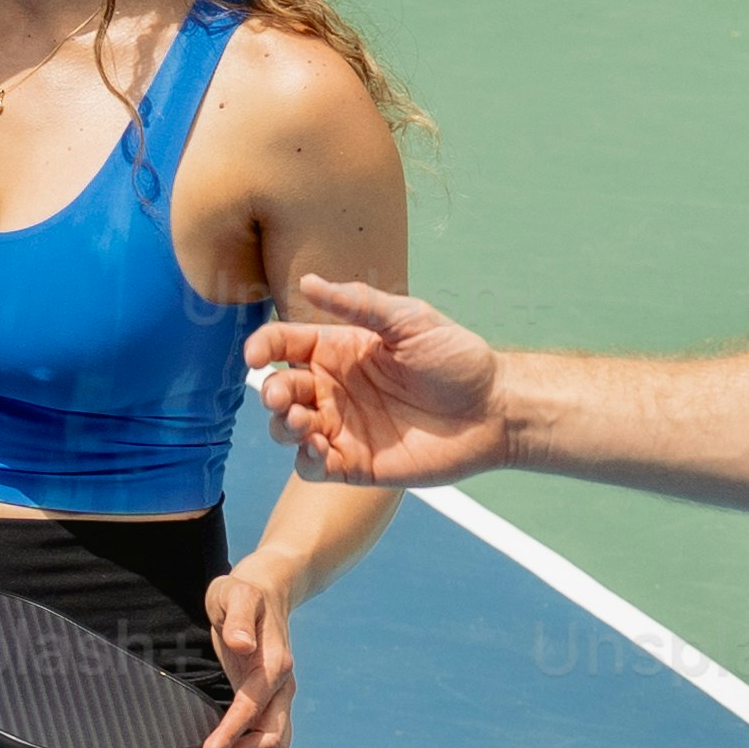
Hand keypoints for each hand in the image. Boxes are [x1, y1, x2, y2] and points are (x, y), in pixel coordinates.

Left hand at [196, 555, 301, 747]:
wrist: (268, 589)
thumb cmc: (244, 592)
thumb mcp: (234, 594)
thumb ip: (238, 618)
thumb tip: (241, 644)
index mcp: (274, 664)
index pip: (253, 710)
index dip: (230, 736)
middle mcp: (282, 686)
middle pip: (272, 740)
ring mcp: (280, 697)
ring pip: (275, 747)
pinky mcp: (272, 702)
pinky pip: (269, 741)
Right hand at [249, 272, 511, 489]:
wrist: (493, 410)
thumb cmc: (455, 359)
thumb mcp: (409, 320)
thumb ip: (358, 304)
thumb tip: (308, 281)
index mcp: (339, 350)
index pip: (285, 344)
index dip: (262, 347)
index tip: (255, 355)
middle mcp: (334, 389)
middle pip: (279, 389)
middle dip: (271, 393)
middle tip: (282, 396)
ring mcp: (342, 428)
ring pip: (288, 429)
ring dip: (283, 426)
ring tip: (301, 420)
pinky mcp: (355, 464)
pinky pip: (313, 466)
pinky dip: (305, 459)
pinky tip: (319, 448)